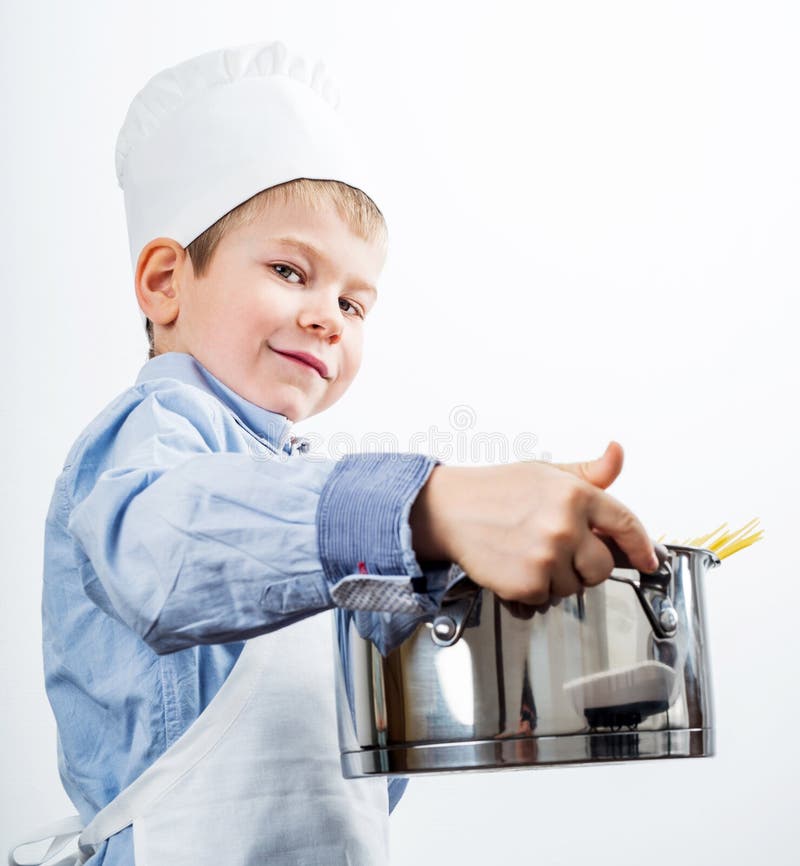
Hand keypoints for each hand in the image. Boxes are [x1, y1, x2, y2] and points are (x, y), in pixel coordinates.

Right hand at [410, 441, 656, 605]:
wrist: (450, 509)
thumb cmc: (495, 491)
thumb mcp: (546, 473)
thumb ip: (589, 473)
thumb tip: (617, 455)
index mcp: (576, 494)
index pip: (626, 524)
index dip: (642, 547)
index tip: (648, 560)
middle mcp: (565, 525)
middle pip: (603, 566)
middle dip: (585, 565)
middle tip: (558, 551)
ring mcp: (547, 556)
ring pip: (573, 587)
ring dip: (556, 579)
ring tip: (529, 555)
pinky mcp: (528, 583)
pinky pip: (546, 600)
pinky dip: (531, 592)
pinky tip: (516, 568)